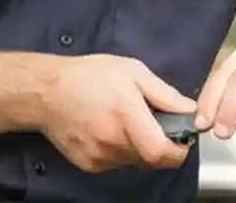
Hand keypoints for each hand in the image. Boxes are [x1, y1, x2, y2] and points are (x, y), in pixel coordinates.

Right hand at [38, 54, 195, 172]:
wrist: (46, 92)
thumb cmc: (89, 76)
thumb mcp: (132, 71)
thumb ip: (165, 94)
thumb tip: (189, 110)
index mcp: (126, 116)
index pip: (161, 153)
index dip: (179, 152)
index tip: (182, 140)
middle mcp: (113, 142)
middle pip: (151, 158)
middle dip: (159, 144)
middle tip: (153, 122)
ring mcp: (99, 157)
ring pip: (134, 161)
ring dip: (140, 146)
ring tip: (126, 121)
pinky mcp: (89, 165)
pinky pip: (117, 162)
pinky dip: (121, 150)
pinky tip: (110, 129)